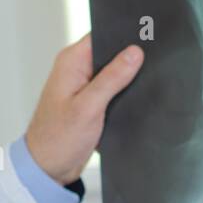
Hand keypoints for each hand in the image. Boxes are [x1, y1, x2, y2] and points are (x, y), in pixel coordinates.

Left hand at [24, 33, 143, 184]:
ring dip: (128, 78)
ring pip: (114, 72)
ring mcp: (84, 85)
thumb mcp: (89, 107)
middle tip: (153, 62)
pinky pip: (112, 89)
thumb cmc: (59, 139)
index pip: (102, 35)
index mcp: (72, 61)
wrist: (48, 168)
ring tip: (147, 82)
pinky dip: (123, 94)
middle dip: (130, 58)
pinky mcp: (91, 101)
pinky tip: (136, 98)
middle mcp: (76, 69)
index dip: (124, 34)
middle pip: (110, 52)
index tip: (147, 36)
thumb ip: (112, 78)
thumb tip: (135, 53)